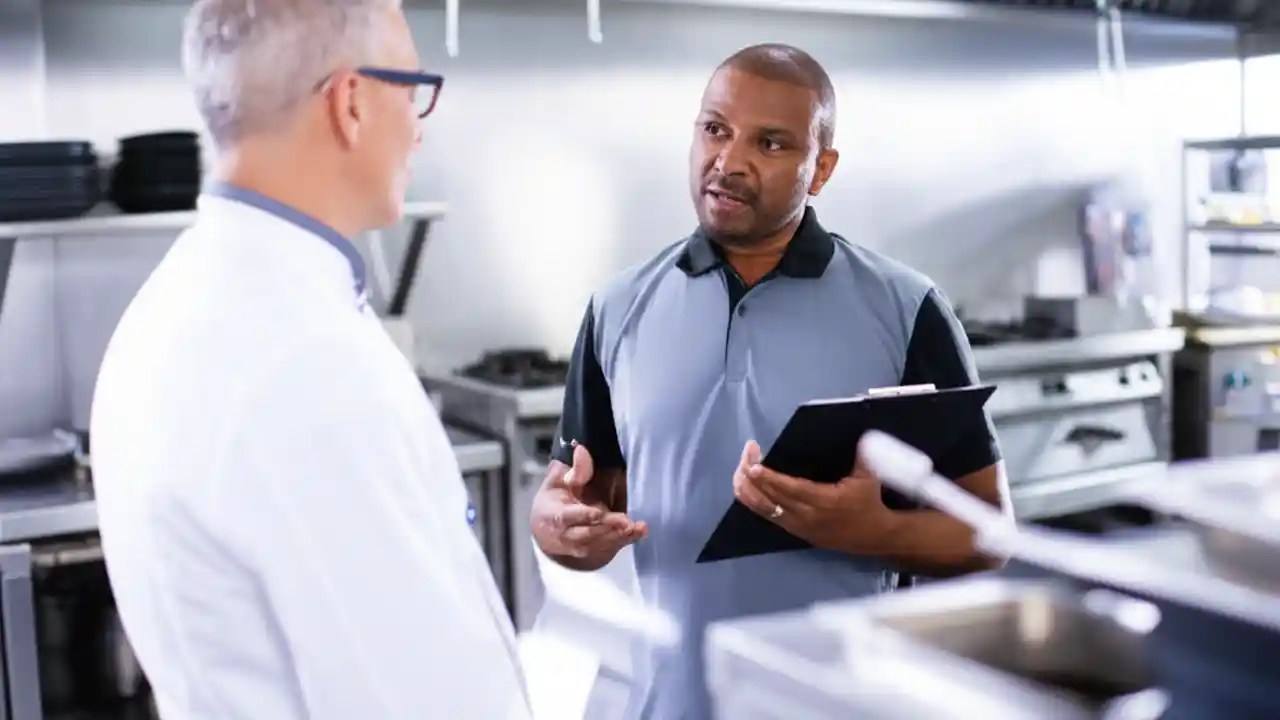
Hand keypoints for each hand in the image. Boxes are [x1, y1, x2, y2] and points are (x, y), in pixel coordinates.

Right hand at [530, 444, 646, 564]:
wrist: (546, 532)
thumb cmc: (553, 502)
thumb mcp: (556, 482)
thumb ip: (573, 470)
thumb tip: (582, 449)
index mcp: (554, 515)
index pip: (567, 517)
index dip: (583, 515)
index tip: (597, 513)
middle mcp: (566, 535)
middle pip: (587, 534)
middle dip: (607, 527)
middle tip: (626, 521)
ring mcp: (580, 547)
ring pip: (600, 544)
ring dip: (620, 536)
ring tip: (638, 527)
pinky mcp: (594, 552)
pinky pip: (611, 548)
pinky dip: (626, 541)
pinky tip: (640, 531)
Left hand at [733, 440, 899, 554]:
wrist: (874, 536)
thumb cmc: (869, 503)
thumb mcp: (868, 477)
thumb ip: (862, 455)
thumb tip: (860, 434)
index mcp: (824, 502)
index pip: (791, 489)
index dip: (770, 478)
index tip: (754, 465)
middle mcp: (806, 516)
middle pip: (771, 498)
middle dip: (753, 477)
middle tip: (747, 455)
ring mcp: (798, 526)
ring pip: (764, 510)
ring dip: (748, 490)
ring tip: (740, 469)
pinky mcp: (795, 531)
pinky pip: (768, 516)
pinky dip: (754, 501)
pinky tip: (745, 487)